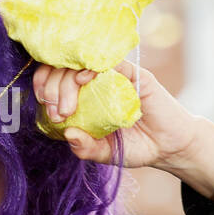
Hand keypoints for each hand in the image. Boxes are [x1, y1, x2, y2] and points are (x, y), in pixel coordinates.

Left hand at [34, 60, 201, 169]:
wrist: (170, 147)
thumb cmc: (136, 147)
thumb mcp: (104, 153)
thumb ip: (86, 148)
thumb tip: (68, 134)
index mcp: (84, 95)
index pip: (54, 77)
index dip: (43, 86)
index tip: (46, 109)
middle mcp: (95, 81)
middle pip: (62, 66)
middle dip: (52, 87)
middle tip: (58, 112)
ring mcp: (113, 76)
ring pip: (80, 61)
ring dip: (66, 81)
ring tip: (68, 107)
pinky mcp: (133, 74)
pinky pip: (110, 61)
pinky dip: (91, 66)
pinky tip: (84, 80)